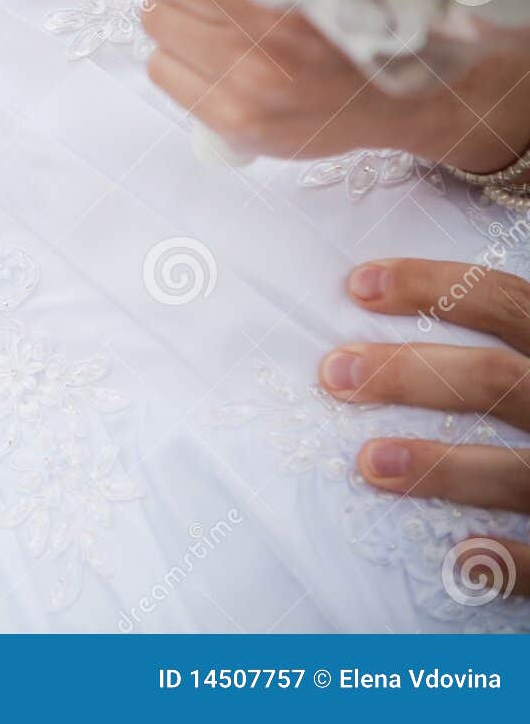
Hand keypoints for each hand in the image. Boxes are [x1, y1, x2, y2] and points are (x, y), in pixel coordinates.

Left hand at [142, 0, 529, 171]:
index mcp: (283, 3)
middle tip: (196, 1)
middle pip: (159, 6)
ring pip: (156, 45)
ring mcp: (244, 92)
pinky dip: (177, 70)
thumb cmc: (360, 32)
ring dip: (173, 38)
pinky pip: (165, 79)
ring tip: (207, 37)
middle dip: (173, 0)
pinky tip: (209, 68)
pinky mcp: (234, 125)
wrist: (405, 102)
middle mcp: (260, 50)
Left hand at [320, 257, 529, 597]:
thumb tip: (407, 297)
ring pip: (520, 473)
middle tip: (335, 373)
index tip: (357, 284)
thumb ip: (508, 343)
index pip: (510, 303)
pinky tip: (464, 560)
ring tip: (369, 464)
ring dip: (441, 469)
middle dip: (410, 374)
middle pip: (498, 379)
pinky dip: (511, 564)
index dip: (435, 288)